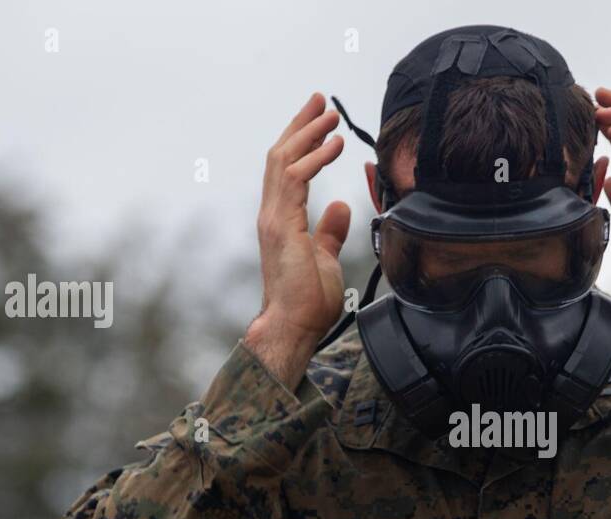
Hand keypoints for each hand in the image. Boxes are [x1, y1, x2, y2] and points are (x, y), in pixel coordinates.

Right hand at [246, 93, 350, 385]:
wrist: (293, 326)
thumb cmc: (307, 302)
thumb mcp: (325, 258)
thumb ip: (329, 232)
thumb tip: (338, 206)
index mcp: (281, 219)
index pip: (287, 170)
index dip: (301, 141)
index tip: (319, 119)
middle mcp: (272, 214)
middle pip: (281, 155)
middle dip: (300, 125)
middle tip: (320, 100)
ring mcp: (273, 219)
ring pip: (284, 160)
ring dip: (308, 133)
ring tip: (330, 114)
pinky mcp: (281, 227)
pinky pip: (295, 180)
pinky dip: (314, 157)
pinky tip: (333, 144)